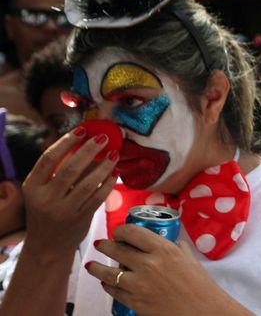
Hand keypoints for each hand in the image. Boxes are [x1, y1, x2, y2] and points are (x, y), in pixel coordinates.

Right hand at [22, 128, 117, 255]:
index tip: (82, 129)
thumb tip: (83, 141)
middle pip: (70, 169)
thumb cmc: (45, 210)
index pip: (48, 159)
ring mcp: (64, 210)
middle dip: (89, 150)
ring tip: (114, 154)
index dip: (66, 142)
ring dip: (104, 166)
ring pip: (88, 183)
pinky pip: (98, 197)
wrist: (47, 244)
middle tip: (104, 138)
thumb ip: (55, 170)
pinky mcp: (80, 218)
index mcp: (32, 187)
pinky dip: (108, 183)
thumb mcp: (41, 190)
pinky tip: (115, 172)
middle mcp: (46, 199)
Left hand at [89, 225, 246, 315]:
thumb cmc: (200, 286)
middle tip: (101, 244)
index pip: (132, 232)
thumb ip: (177, 248)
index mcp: (164, 249)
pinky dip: (106, 285)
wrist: (202, 311)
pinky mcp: (134, 301)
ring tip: (91, 264)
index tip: (119, 232)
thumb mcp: (190, 259)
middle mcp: (148, 264)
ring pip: (108, 272)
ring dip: (97, 267)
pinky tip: (105, 283)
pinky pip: (113, 290)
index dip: (121, 230)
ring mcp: (139, 283)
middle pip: (117, 249)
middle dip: (105, 245)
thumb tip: (171, 242)